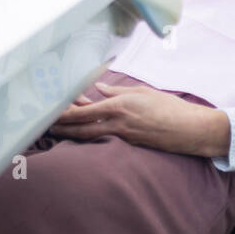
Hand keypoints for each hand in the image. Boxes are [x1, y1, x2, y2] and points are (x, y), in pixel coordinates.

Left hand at [50, 80, 229, 157]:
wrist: (190, 130)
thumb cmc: (170, 107)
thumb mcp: (142, 93)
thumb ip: (117, 92)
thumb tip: (98, 88)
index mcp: (119, 107)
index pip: (84, 112)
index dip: (64, 113)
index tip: (50, 111)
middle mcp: (118, 123)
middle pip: (81, 128)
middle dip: (61, 127)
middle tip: (44, 125)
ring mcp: (123, 136)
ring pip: (90, 136)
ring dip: (72, 133)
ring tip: (55, 131)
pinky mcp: (130, 144)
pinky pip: (104, 139)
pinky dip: (91, 134)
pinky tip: (82, 132)